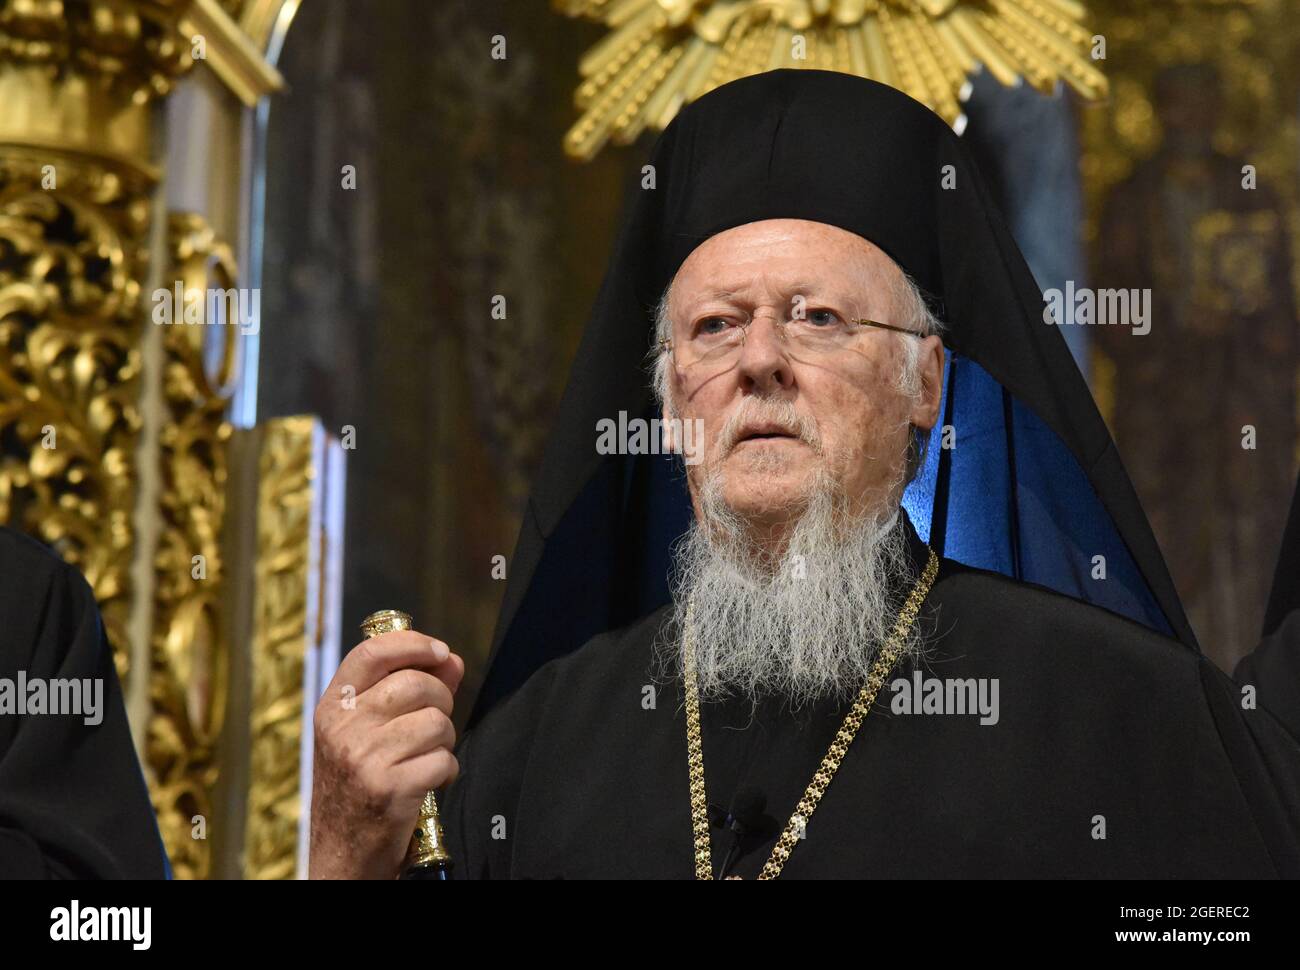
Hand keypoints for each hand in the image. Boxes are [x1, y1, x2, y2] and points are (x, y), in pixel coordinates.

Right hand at [309, 630, 464, 878]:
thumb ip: (406, 690)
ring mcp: (364, 759)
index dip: (414, 643)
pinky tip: (428, 782)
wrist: (340, 854)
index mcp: (332, 708)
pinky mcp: (389, 790)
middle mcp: (343, 729)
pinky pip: (443, 760)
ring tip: (426, 757)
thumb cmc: (357, 788)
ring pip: (436, 722)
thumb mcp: (364, 734)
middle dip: (441, 701)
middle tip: (432, 725)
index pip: (372, 652)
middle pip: (416, 684)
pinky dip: (446, 771)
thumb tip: (450, 661)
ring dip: (445, 740)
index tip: (440, 652)